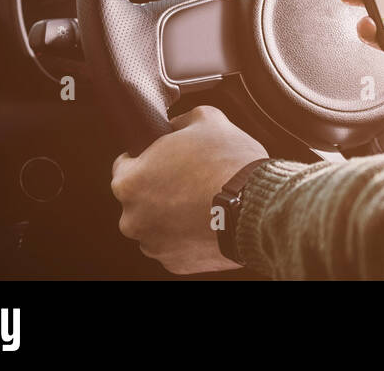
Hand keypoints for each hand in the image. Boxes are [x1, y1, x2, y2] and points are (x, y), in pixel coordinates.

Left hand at [111, 105, 267, 273]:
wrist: (258, 208)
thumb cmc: (229, 165)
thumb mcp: (208, 120)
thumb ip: (181, 121)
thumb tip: (175, 126)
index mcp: (130, 181)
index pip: (125, 165)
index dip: (148, 157)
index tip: (167, 159)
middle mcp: (132, 218)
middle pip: (141, 198)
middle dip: (162, 188)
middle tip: (192, 179)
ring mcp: (153, 244)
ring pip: (157, 224)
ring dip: (174, 214)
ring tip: (204, 202)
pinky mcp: (175, 264)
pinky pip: (176, 245)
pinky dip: (188, 236)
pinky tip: (209, 221)